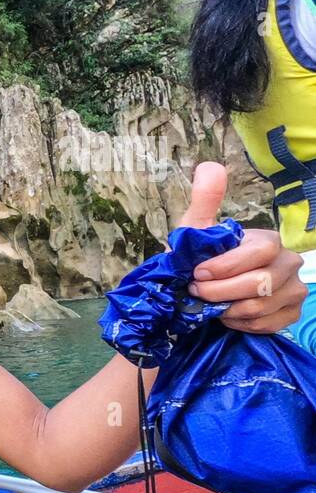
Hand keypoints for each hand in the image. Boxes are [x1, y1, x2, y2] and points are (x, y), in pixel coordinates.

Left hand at [177, 162, 305, 332]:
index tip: (197, 274)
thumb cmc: (202, 260)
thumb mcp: (197, 231)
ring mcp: (295, 290)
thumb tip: (209, 167)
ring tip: (210, 304)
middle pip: (260, 283)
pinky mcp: (291, 314)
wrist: (204, 292)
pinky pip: (265, 325)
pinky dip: (239, 324)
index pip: (258, 253)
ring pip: (260, 307)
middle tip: (197, 292)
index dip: (225, 267)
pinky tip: (227, 316)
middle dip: (219, 291)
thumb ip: (204, 201)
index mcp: (269, 241)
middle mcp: (289, 263)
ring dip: (226, 309)